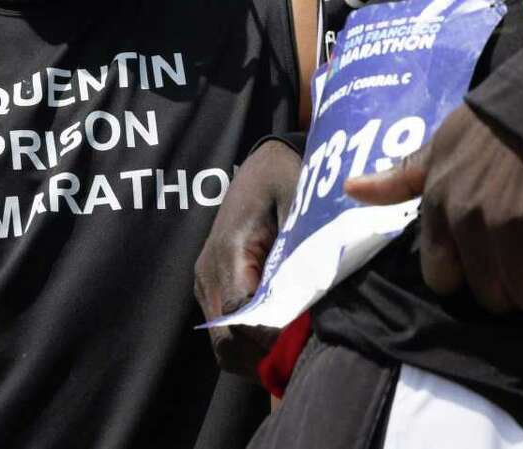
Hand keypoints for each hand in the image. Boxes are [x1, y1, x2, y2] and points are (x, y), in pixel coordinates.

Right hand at [194, 139, 301, 377]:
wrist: (262, 163)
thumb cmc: (285, 178)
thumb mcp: (299, 205)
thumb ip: (303, 250)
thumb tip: (314, 299)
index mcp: (230, 251)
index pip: (241, 316)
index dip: (272, 340)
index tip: (305, 345)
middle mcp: (209, 273)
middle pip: (227, 341)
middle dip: (264, 358)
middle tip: (305, 359)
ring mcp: (207, 283)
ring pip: (224, 345)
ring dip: (258, 357)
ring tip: (296, 353)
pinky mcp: (213, 287)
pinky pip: (227, 331)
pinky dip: (252, 346)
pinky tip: (284, 340)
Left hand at [345, 104, 522, 313]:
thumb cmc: (495, 126)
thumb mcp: (440, 146)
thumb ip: (402, 178)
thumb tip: (351, 189)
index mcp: (438, 204)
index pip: (441, 277)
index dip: (468, 275)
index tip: (487, 256)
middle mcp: (468, 219)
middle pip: (491, 295)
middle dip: (512, 285)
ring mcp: (510, 224)